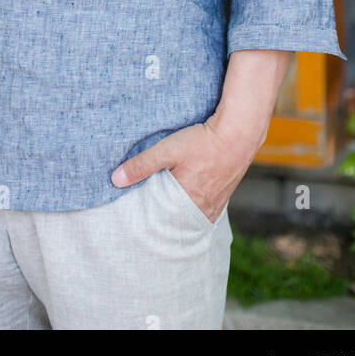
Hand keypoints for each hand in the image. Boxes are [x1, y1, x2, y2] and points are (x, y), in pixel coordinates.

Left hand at [109, 116, 256, 222]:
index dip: (152, 222)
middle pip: (180, 222)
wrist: (239, 132)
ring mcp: (218, 203)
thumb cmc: (203, 142)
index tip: (138, 222)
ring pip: (193, 215)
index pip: (165, 223)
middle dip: (166, 220)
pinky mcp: (225, 194)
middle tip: (149, 219)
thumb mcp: (167, 150)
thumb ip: (141, 165)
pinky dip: (194, 207)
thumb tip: (116, 179)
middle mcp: (205, 209)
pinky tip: (188, 200)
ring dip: (181, 213)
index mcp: (189, 203)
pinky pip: (206, 208)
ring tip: (166, 210)